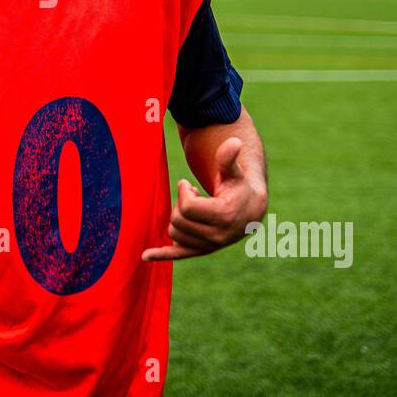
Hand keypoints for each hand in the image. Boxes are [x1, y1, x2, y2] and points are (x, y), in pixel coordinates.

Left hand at [141, 136, 266, 261]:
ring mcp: (209, 246)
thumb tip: (234, 141)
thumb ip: (228, 158)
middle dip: (179, 203)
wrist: (250, 211)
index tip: (187, 184)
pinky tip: (146, 255)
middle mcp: (217, 236)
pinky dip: (161, 255)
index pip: (187, 207)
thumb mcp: (234, 172)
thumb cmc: (239, 187)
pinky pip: (178, 255)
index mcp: (224, 215)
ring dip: (177, 217)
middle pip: (178, 220)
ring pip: (174, 233)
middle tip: (190, 194)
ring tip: (193, 208)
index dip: (183, 192)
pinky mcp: (201, 251)